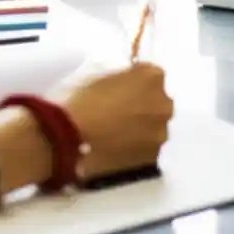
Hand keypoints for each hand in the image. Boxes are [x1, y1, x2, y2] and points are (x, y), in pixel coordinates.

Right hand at [48, 63, 174, 178]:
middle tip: (118, 115)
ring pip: (155, 128)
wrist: (69, 137)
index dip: (136, 84)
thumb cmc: (80, 100)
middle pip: (158, 103)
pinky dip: (136, 149)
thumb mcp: (102, 76)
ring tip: (115, 137)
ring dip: (142, 130)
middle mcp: (164, 103)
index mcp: (152, 76)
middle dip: (144, 107)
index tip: (122, 92)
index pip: (151, 76)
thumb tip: (126, 89)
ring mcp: (161, 132)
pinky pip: (147, 149)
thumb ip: (123, 80)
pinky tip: (116, 151)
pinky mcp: (152, 157)